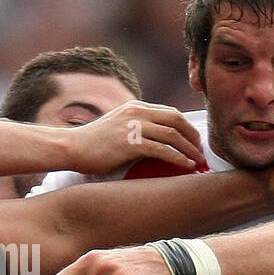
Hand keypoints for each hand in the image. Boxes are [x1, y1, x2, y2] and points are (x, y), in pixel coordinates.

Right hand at [67, 101, 205, 176]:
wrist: (72, 147)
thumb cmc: (94, 143)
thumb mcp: (118, 126)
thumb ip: (137, 127)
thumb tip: (156, 140)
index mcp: (136, 107)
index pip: (171, 113)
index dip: (187, 127)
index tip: (195, 142)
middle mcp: (137, 113)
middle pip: (176, 120)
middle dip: (193, 137)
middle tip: (201, 152)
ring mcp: (133, 126)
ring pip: (172, 134)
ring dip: (189, 149)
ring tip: (198, 162)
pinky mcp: (130, 142)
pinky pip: (161, 149)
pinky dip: (178, 158)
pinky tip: (186, 166)